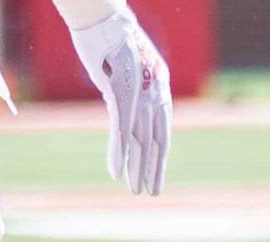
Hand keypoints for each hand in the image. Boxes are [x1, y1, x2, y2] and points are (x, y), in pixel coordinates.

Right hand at [69, 13, 170, 194]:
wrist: (106, 20)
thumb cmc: (116, 40)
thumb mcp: (133, 67)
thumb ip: (137, 88)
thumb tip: (132, 106)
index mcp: (161, 93)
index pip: (163, 133)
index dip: (161, 158)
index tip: (157, 175)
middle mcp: (154, 97)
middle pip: (155, 142)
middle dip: (153, 170)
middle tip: (150, 193)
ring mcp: (138, 97)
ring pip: (141, 141)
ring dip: (137, 168)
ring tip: (137, 190)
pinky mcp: (119, 95)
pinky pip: (120, 130)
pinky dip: (118, 153)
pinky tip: (116, 171)